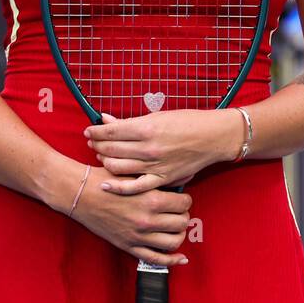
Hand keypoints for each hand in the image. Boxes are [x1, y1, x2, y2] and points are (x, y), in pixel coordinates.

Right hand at [66, 164, 193, 266]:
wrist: (80, 194)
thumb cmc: (106, 180)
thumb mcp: (135, 176)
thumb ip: (157, 180)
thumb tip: (181, 178)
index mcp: (152, 200)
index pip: (184, 204)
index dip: (184, 200)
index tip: (180, 199)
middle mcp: (148, 220)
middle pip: (182, 223)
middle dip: (182, 216)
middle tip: (177, 212)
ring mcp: (138, 236)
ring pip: (174, 242)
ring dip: (178, 234)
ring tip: (175, 228)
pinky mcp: (128, 246)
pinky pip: (155, 259)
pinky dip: (172, 260)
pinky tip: (181, 259)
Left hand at [85, 108, 239, 192]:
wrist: (214, 137)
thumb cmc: (189, 122)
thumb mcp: (159, 115)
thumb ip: (130, 121)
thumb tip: (106, 120)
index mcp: (147, 128)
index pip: (110, 131)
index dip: (95, 132)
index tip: (89, 131)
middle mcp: (148, 148)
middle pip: (110, 148)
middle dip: (96, 144)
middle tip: (92, 142)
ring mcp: (154, 165)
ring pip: (117, 166)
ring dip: (104, 160)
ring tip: (101, 155)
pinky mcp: (162, 178)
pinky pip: (134, 187)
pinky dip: (117, 186)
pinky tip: (106, 182)